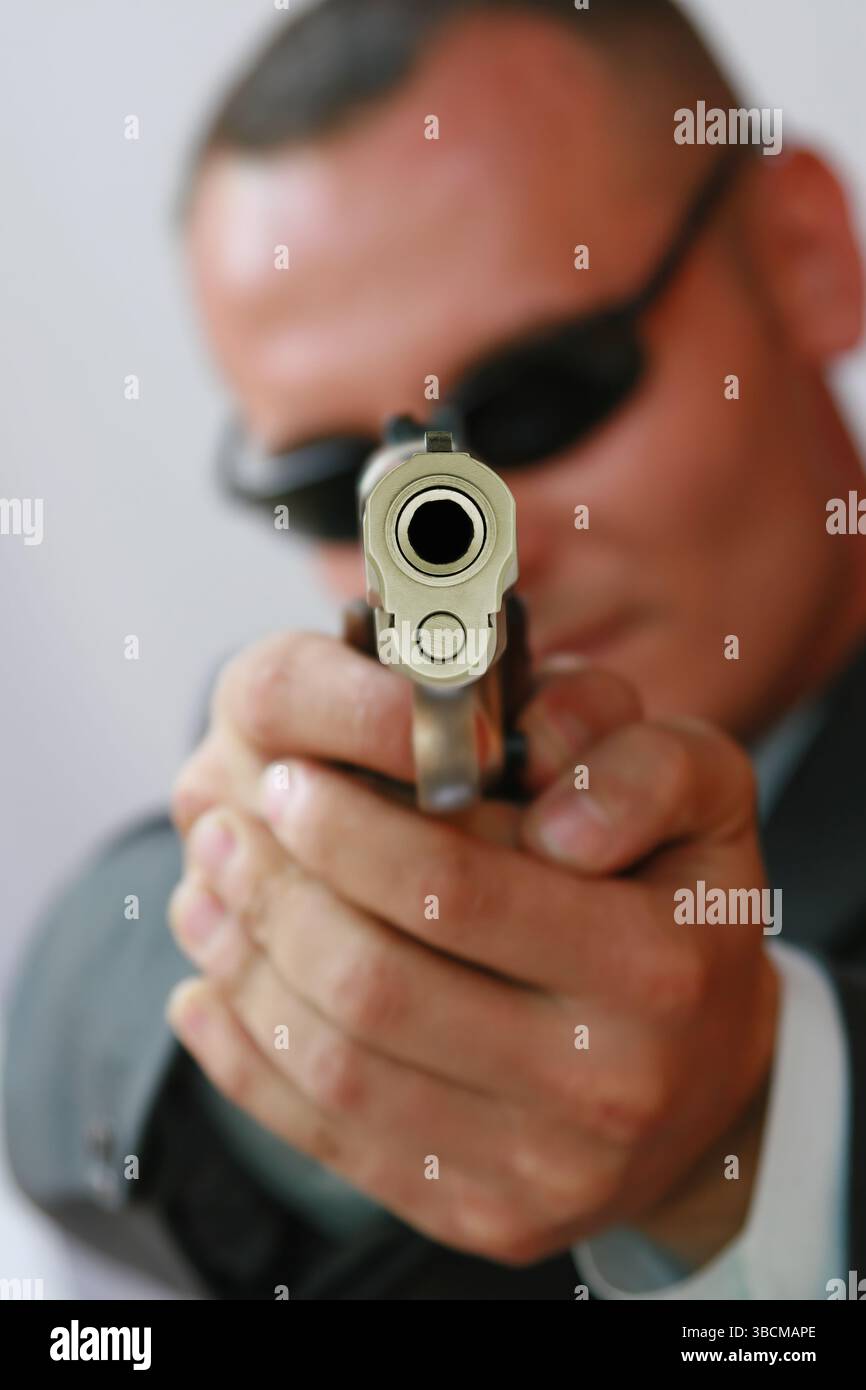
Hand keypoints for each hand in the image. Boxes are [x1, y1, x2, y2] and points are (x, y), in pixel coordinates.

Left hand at [167, 632, 776, 1265]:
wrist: (706, 1081)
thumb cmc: (679, 910)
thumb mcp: (704, 798)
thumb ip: (639, 765)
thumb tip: (547, 818)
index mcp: (653, 964)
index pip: (456, 889)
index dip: (348, 832)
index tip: (289, 781)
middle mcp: (604, 1083)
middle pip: (378, 986)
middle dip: (274, 897)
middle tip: (220, 831)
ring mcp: (539, 1169)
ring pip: (340, 1068)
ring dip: (244, 972)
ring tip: (199, 897)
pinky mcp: (484, 1217)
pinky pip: (333, 1141)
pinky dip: (247, 1065)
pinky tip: (205, 993)